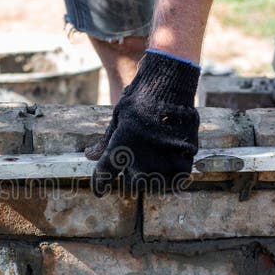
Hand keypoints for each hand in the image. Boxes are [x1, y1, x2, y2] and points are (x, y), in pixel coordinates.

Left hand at [85, 51, 201, 194]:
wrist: (170, 84)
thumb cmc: (139, 99)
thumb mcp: (117, 119)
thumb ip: (105, 143)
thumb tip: (89, 156)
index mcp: (121, 149)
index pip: (105, 176)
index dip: (99, 185)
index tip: (99, 191)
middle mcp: (142, 161)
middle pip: (132, 185)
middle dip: (130, 178)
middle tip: (134, 167)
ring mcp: (165, 162)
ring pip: (154, 185)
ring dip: (151, 179)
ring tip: (152, 165)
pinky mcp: (185, 160)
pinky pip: (176, 180)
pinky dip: (172, 176)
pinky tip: (169, 165)